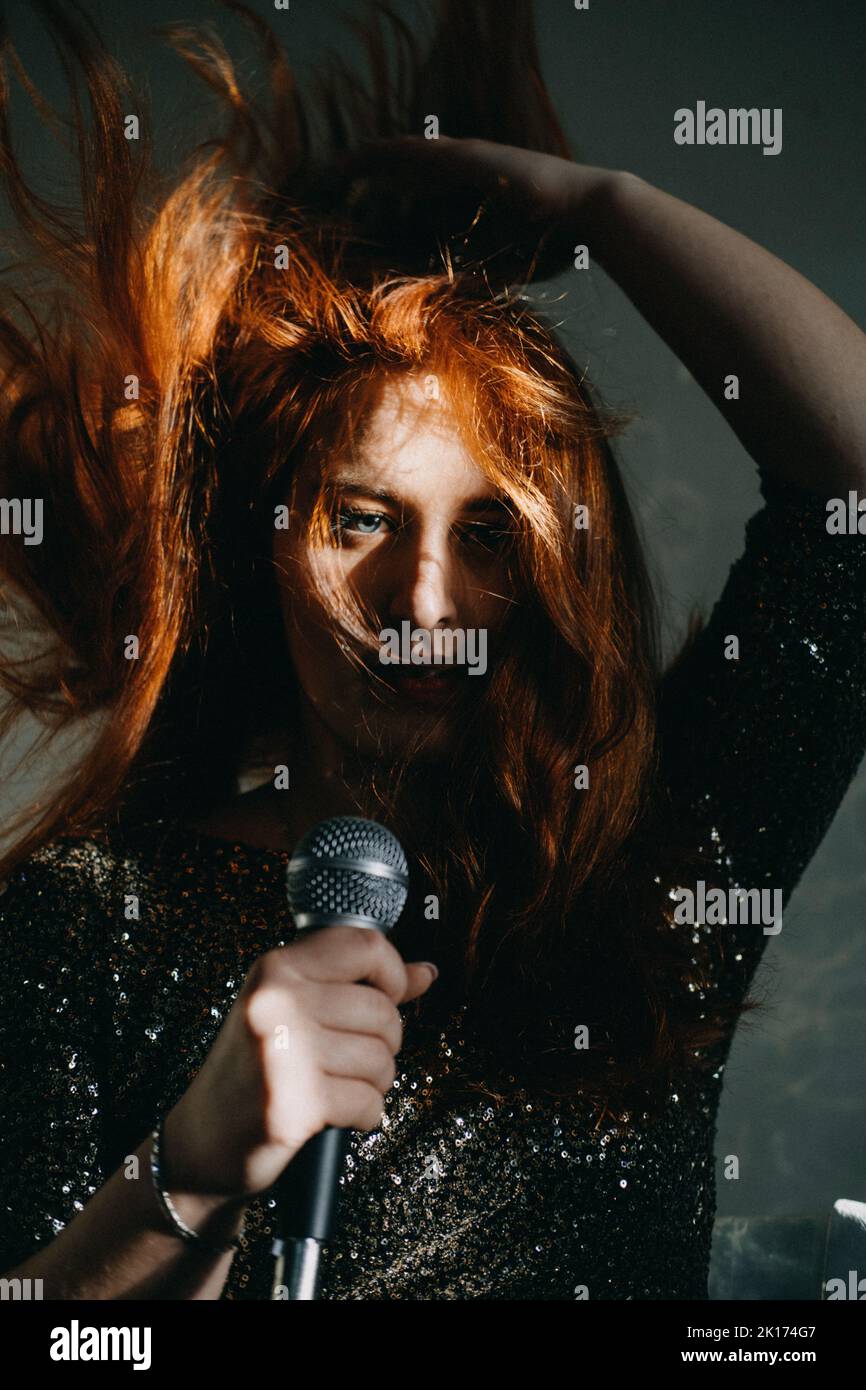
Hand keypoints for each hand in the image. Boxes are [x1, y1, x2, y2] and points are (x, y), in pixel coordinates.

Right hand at [163, 927, 437, 1200]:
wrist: (203, 1142)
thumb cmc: (254, 1071)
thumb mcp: (293, 1010)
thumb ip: (358, 984)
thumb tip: (426, 972)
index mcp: (276, 968)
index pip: (364, 945)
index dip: (392, 972)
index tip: (391, 995)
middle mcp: (277, 1001)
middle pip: (382, 1009)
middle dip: (384, 1042)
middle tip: (353, 1058)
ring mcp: (284, 1052)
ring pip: (381, 1058)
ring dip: (375, 1082)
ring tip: (342, 1085)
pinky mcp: (294, 1103)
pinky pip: (370, 1102)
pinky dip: (365, 1114)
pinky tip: (337, 1114)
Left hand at [338, 134, 614, 280]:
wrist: (589, 214)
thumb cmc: (555, 245)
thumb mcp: (504, 260)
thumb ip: (476, 272)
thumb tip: (450, 304)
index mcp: (477, 189)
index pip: (426, 188)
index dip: (396, 192)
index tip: (366, 205)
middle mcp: (470, 167)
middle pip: (410, 166)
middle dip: (374, 171)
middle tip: (336, 180)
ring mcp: (469, 157)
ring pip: (407, 154)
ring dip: (370, 160)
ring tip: (334, 168)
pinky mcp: (470, 156)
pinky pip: (416, 152)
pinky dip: (384, 155)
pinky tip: (356, 160)